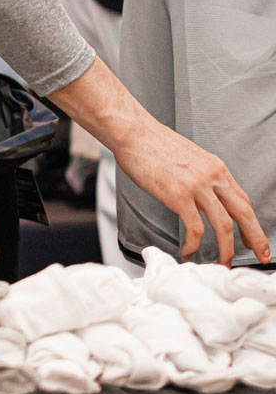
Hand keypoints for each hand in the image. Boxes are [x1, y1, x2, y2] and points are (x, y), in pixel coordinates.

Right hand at [112, 115, 270, 264]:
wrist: (132, 131)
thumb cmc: (152, 142)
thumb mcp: (188, 157)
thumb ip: (200, 177)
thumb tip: (201, 198)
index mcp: (216, 167)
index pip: (242, 200)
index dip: (250, 223)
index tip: (253, 238)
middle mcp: (212, 176)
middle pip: (244, 213)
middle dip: (256, 238)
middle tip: (261, 255)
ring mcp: (196, 186)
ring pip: (223, 225)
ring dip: (227, 248)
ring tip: (223, 261)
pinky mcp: (178, 195)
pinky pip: (195, 228)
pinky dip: (194, 243)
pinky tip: (188, 249)